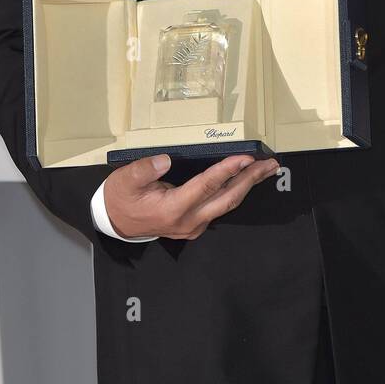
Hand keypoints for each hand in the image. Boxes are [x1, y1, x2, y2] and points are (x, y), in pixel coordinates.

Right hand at [103, 152, 279, 240]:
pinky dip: (235, 191)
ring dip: (248, 186)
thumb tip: (165, 161)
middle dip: (251, 180)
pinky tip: (245, 179)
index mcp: (173, 209)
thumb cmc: (120, 198)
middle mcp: (189, 221)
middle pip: (227, 198)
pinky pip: (220, 207)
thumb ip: (144, 170)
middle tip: (270, 164)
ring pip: (227, 204)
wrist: (115, 222)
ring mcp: (194, 226)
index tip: (245, 157)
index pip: (207, 186)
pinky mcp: (195, 225)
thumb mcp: (124, 180)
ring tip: (266, 170)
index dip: (227, 170)